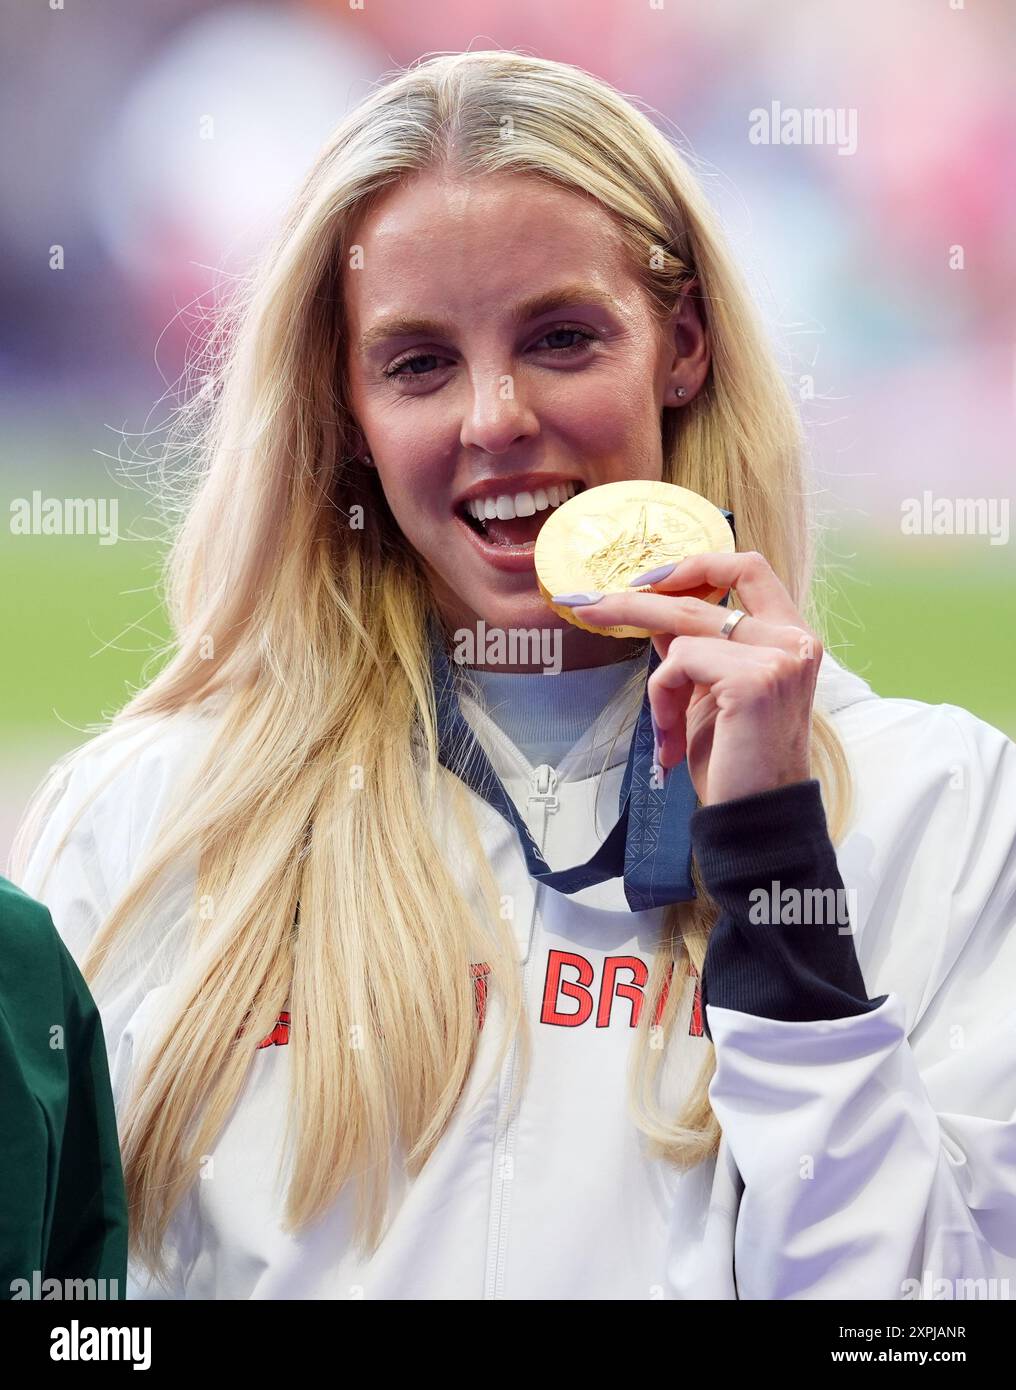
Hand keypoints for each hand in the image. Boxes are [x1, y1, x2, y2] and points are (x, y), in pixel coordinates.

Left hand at [554, 551, 822, 805]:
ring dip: (658, 681)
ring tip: (664, 728)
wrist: (755, 819)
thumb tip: (652, 613)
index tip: (648, 582)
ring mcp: (779, 657)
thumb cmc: (737, 764)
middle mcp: (793, 640)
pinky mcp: (754, 679)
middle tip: (585, 605)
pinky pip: (678, 662)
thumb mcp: (710, 695)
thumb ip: (695, 649)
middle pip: (698, 597)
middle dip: (632, 601)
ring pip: (680, 630)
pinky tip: (673, 740)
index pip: (748, 568)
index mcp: (791, 637)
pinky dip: (662, 698)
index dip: (695, 566)